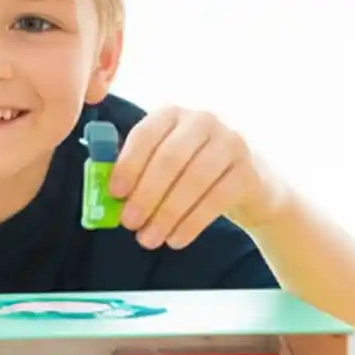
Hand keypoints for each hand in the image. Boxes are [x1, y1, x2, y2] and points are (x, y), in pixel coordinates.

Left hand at [109, 106, 274, 249]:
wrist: (249, 183)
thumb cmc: (192, 173)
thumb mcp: (164, 164)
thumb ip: (136, 171)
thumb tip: (104, 196)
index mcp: (173, 114)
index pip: (146, 134)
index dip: (128, 165)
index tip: (115, 194)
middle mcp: (203, 121)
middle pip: (169, 158)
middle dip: (145, 195)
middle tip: (129, 223)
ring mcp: (230, 142)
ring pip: (193, 180)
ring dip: (166, 214)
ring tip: (149, 239)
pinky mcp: (248, 171)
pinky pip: (215, 200)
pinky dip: (191, 223)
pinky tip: (175, 240)